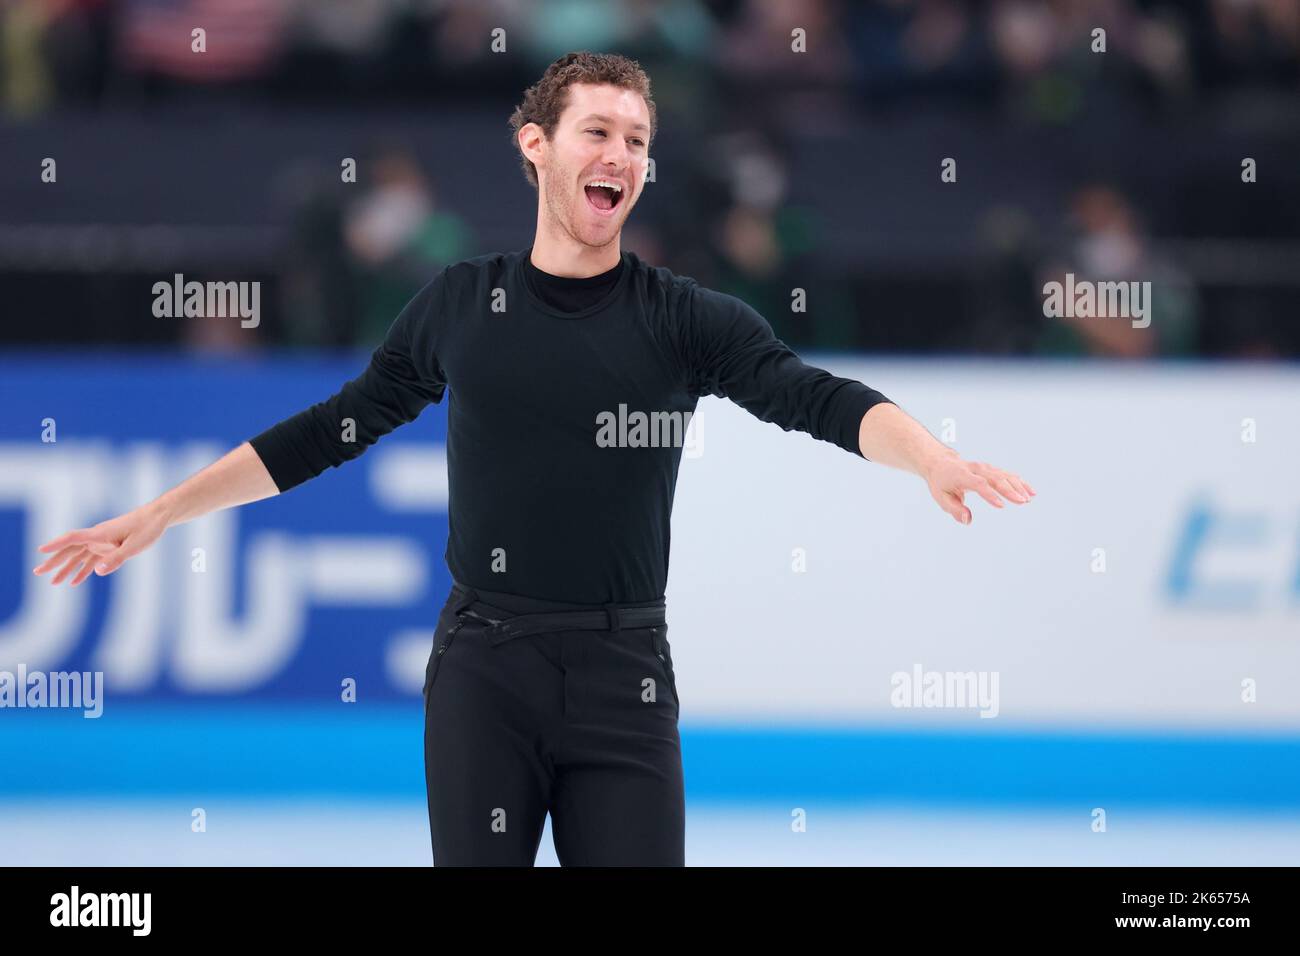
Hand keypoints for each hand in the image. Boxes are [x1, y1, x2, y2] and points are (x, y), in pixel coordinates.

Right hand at [33, 502, 169, 585]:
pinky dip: (83, 570)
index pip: (72, 538)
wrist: (158, 516)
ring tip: (53, 582)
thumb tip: (97, 572)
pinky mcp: (109, 546)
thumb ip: (116, 559)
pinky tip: (75, 581)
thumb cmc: (148, 528)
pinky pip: (92, 560)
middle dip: (54, 561)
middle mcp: (97, 537)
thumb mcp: (134, 546)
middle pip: (70, 549)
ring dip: (66, 569)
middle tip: (38, 572)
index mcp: (100, 533)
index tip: (40, 550)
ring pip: (79, 556)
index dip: (56, 544)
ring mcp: (102, 542)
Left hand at [922, 450, 1034, 524]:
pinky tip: (1031, 492)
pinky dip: (1019, 482)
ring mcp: (985, 468)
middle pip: (995, 478)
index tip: (1002, 505)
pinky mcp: (991, 469)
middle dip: (1009, 490)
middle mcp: (975, 469)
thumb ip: (954, 510)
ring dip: (1018, 486)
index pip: (978, 483)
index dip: (990, 494)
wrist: (941, 463)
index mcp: (961, 475)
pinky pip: (1007, 474)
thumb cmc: (941, 483)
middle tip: (1022, 502)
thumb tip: (968, 520)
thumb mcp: (941, 498)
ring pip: (1004, 475)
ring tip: (1029, 499)